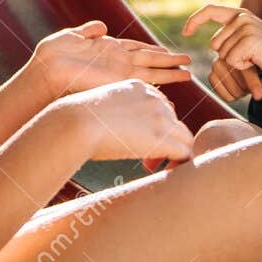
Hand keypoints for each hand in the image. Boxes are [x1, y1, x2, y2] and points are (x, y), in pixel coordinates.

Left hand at [30, 20, 191, 104]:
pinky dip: (159, 80)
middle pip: (149, 60)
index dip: (151, 50)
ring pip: (152, 70)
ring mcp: (119, 71)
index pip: (136, 49)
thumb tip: (102, 26)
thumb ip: (88, 31)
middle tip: (188, 61)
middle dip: (169, 61)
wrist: (44, 72)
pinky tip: (171, 80)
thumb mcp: (72, 36)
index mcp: (108, 50)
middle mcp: (117, 62)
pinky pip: (144, 78)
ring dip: (170, 70)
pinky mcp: (119, 79)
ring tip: (187, 71)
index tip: (166, 51)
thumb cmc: (52, 55)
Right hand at [57, 79, 194, 165]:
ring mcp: (160, 118)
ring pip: (185, 138)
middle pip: (174, 122)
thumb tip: (108, 131)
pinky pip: (185, 152)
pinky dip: (181, 164)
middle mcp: (154, 99)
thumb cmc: (76, 120)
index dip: (153, 126)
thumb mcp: (98, 109)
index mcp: (137, 88)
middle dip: (164, 141)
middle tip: (147, 161)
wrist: (76, 124)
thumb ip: (111, 116)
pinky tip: (167, 173)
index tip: (138, 141)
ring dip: (174, 154)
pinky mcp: (162, 138)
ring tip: (158, 169)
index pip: (160, 105)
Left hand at [183, 5, 261, 98]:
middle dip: (229, 57)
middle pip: (215, 45)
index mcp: (241, 14)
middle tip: (251, 57)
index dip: (195, 20)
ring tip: (256, 59)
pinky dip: (243, 68)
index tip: (185, 32)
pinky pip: (232, 61)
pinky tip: (258, 63)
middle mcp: (242, 18)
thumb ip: (234, 35)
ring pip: (223, 55)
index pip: (210, 10)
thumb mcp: (251, 39)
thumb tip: (213, 44)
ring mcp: (245, 28)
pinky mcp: (248, 41)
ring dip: (238, 64)